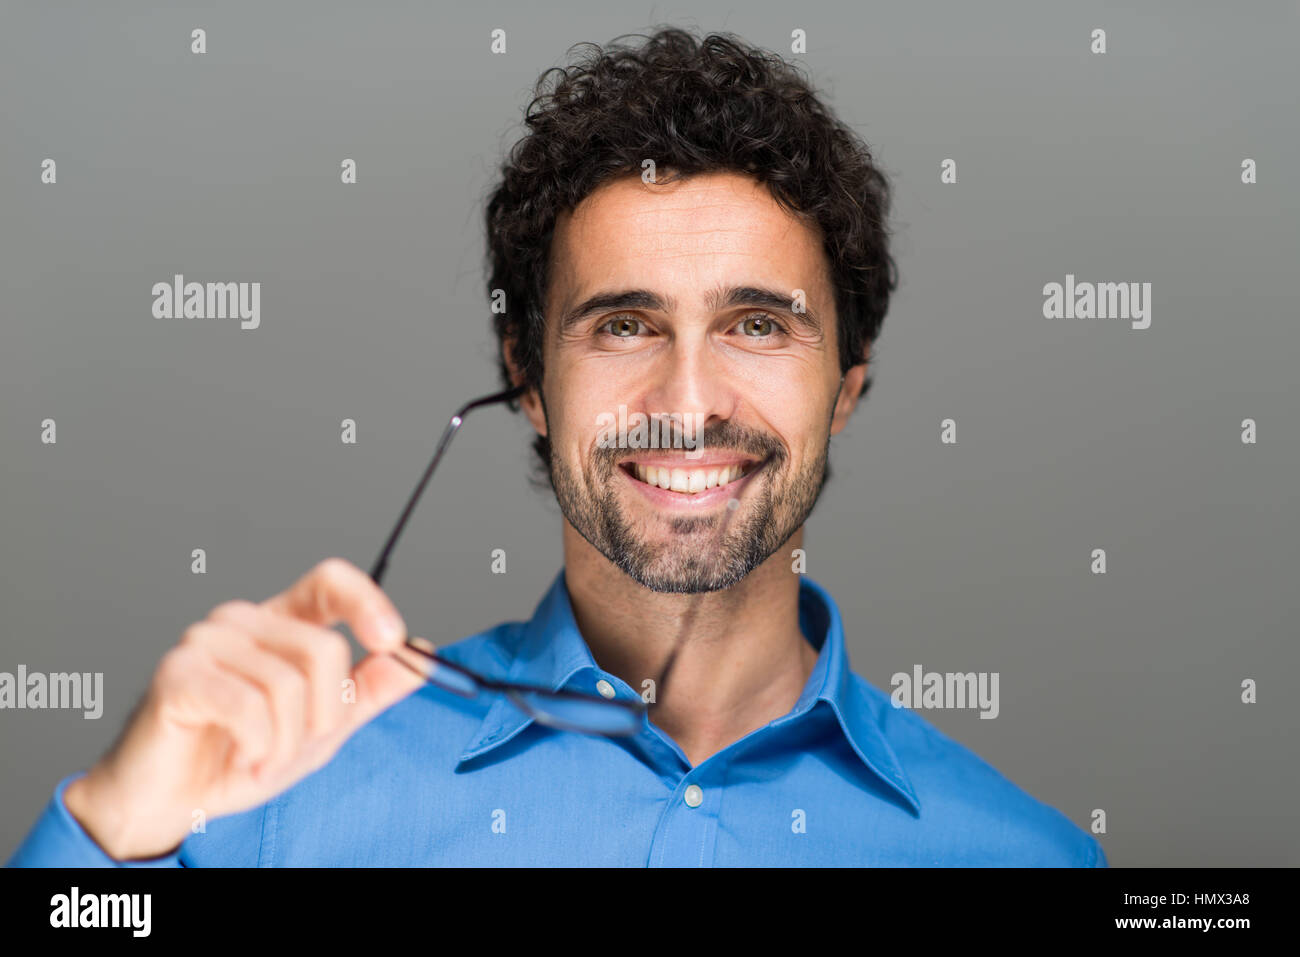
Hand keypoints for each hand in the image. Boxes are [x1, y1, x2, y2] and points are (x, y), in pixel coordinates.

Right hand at [63, 558, 425, 859]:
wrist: (174, 802)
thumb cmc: (240, 755)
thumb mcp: (324, 725)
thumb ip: (371, 687)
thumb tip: (422, 654)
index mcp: (281, 622)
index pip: (330, 581)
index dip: (367, 602)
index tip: (392, 640)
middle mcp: (244, 620)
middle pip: (323, 648)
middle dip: (325, 715)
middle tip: (297, 747)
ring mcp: (207, 641)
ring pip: (288, 685)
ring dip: (285, 743)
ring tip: (262, 758)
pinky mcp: (179, 672)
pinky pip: (248, 707)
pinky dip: (258, 746)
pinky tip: (243, 759)